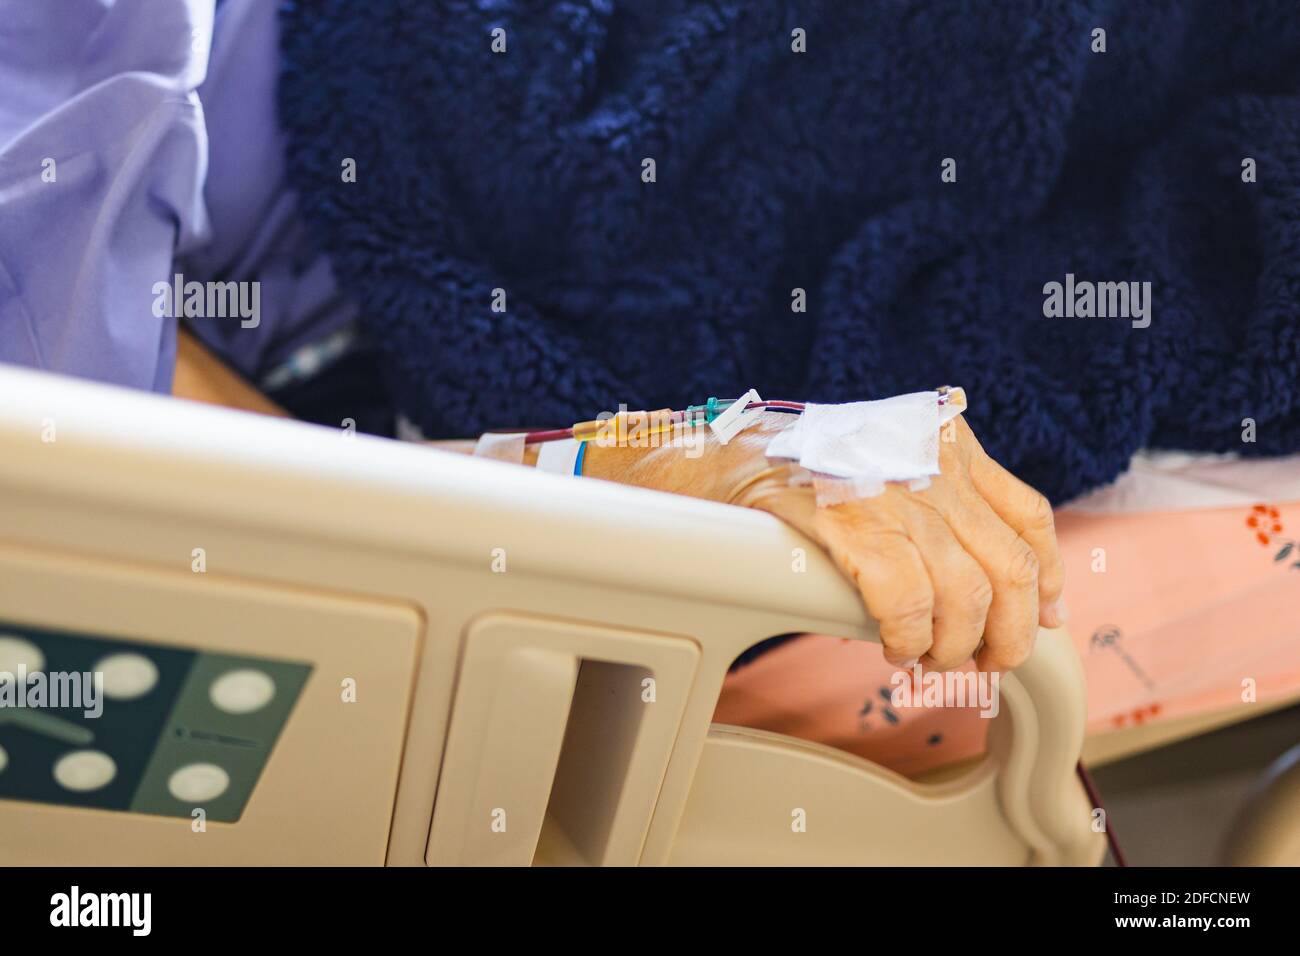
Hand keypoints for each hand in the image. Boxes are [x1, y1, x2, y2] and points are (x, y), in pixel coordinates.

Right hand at [585, 412, 1064, 672]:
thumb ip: (942, 500)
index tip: (1043, 618)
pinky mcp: (852, 526)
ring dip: (952, 646)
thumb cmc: (803, 472)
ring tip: (926, 658)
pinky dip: (907, 638)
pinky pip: (906, 604)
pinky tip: (892, 646)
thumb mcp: (889, 459)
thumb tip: (998, 578)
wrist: (725, 456)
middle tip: (984, 662)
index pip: (1029, 516)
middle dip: (1007, 634)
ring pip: (965, 596)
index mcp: (946, 444)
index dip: (1046, 578)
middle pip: (1009, 568)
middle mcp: (931, 465)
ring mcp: (894, 495)